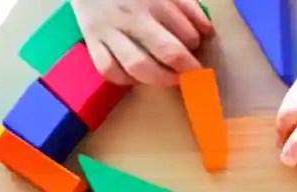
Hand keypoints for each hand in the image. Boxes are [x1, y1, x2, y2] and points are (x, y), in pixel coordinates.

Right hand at [70, 0, 211, 85]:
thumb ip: (186, 6)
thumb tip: (206, 30)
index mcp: (154, 1)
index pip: (187, 34)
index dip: (196, 44)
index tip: (195, 46)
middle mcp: (131, 17)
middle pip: (167, 52)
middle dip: (186, 68)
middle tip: (191, 72)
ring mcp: (108, 30)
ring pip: (137, 66)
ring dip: (160, 78)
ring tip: (170, 77)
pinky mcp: (90, 40)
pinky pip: (108, 69)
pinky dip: (125, 79)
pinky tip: (137, 77)